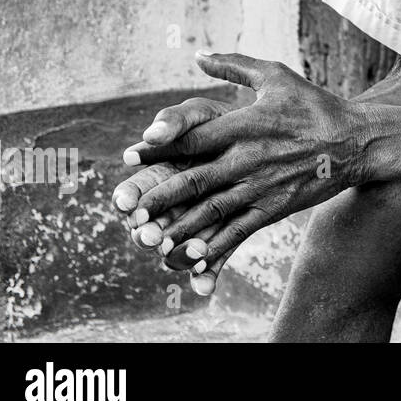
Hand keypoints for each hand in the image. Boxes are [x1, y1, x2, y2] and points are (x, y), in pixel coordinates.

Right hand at [112, 97, 239, 293]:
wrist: (274, 139)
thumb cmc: (228, 121)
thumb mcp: (202, 114)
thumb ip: (176, 121)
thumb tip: (151, 134)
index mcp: (160, 174)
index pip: (135, 191)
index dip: (128, 198)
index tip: (126, 203)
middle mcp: (174, 203)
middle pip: (152, 226)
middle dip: (148, 232)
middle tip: (149, 236)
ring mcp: (198, 222)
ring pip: (179, 247)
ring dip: (179, 255)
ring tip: (191, 253)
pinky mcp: (225, 235)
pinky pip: (214, 258)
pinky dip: (208, 273)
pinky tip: (206, 286)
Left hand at [118, 51, 364, 271]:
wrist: (357, 141)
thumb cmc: (314, 105)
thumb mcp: (277, 76)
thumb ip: (234, 66)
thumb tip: (198, 55)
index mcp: (246, 125)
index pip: (193, 138)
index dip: (158, 148)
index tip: (129, 158)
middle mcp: (249, 158)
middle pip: (194, 179)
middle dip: (157, 196)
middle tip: (126, 209)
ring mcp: (261, 186)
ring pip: (211, 211)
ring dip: (177, 227)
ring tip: (148, 239)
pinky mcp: (274, 208)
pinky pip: (238, 231)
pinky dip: (214, 247)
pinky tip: (191, 259)